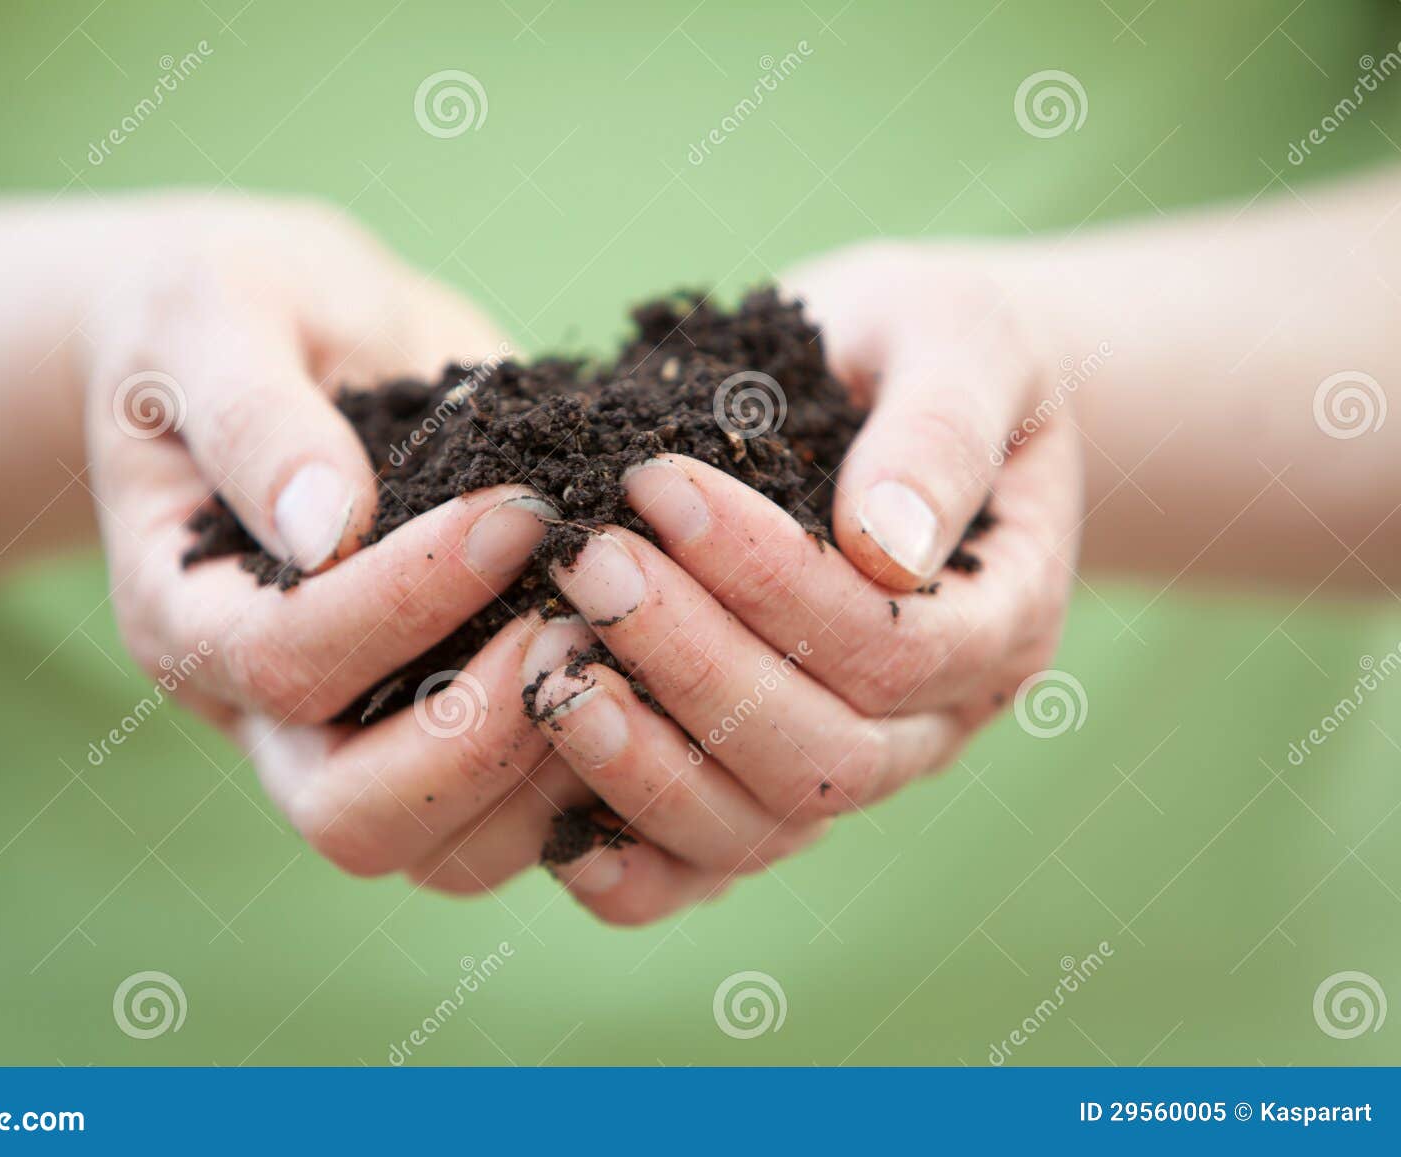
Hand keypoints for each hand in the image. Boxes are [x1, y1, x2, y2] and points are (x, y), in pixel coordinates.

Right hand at [86, 196, 747, 925]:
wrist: (285, 332)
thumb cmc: (229, 312)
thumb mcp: (213, 321)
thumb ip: (253, 416)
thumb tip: (326, 525)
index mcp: (186, 613)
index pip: (286, 658)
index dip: (405, 601)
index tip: (516, 513)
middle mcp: (265, 710)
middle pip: (353, 814)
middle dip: (480, 734)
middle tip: (578, 623)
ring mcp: (361, 734)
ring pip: (451, 851)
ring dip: (551, 772)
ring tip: (631, 648)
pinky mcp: (448, 729)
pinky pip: (520, 819)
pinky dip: (596, 774)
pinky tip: (657, 678)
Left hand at [513, 244, 1081, 901]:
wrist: (893, 387)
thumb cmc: (927, 352)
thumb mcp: (960, 345)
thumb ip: (940, 433)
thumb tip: (886, 548)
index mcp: (998, 621)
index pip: (888, 646)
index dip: (769, 580)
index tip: (657, 481)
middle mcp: (932, 723)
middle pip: (817, 753)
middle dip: (688, 663)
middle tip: (583, 563)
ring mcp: (846, 767)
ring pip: (755, 826)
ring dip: (642, 760)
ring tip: (541, 664)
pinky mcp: (761, 784)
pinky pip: (705, 870)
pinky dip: (635, 870)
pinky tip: (556, 834)